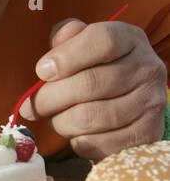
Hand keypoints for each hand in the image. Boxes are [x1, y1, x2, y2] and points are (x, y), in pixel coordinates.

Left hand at [19, 17, 167, 160]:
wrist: (130, 102)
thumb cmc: (97, 68)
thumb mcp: (83, 44)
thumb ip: (66, 37)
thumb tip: (53, 54)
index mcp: (131, 39)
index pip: (102, 40)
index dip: (66, 57)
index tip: (41, 71)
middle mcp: (148, 68)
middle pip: (91, 83)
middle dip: (51, 97)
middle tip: (30, 106)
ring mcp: (151, 103)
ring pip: (91, 117)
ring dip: (61, 122)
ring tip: (54, 118)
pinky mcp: (148, 134)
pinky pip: (99, 143)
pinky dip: (77, 141)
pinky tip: (75, 133)